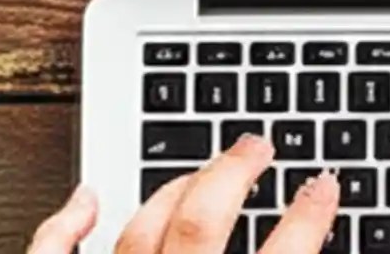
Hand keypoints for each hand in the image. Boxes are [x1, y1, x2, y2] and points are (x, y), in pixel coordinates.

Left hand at [26, 134, 339, 253]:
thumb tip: (307, 247)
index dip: (310, 216)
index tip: (324, 183)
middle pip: (202, 224)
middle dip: (234, 174)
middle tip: (256, 145)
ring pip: (139, 231)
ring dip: (172, 191)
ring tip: (198, 170)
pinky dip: (65, 225)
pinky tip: (86, 197)